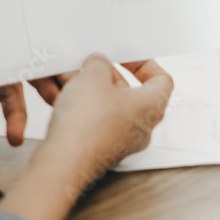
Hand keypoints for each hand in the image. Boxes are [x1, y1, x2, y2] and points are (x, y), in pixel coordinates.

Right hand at [0, 53, 172, 219]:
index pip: (162, 80)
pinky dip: (76, 105)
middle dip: (106, 75)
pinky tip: (56, 93)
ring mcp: (119, 140)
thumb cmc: (86, 125)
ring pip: (104, 105)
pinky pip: (90, 120)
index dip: (145, 64)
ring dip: (86, 88)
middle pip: (128, 92)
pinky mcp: (97, 149)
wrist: (61, 163)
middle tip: (91, 64)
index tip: (127, 56)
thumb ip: (99, 63)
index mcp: (151, 107)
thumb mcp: (93, 76)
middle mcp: (140, 127)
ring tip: (67, 74)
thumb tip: (99, 64)